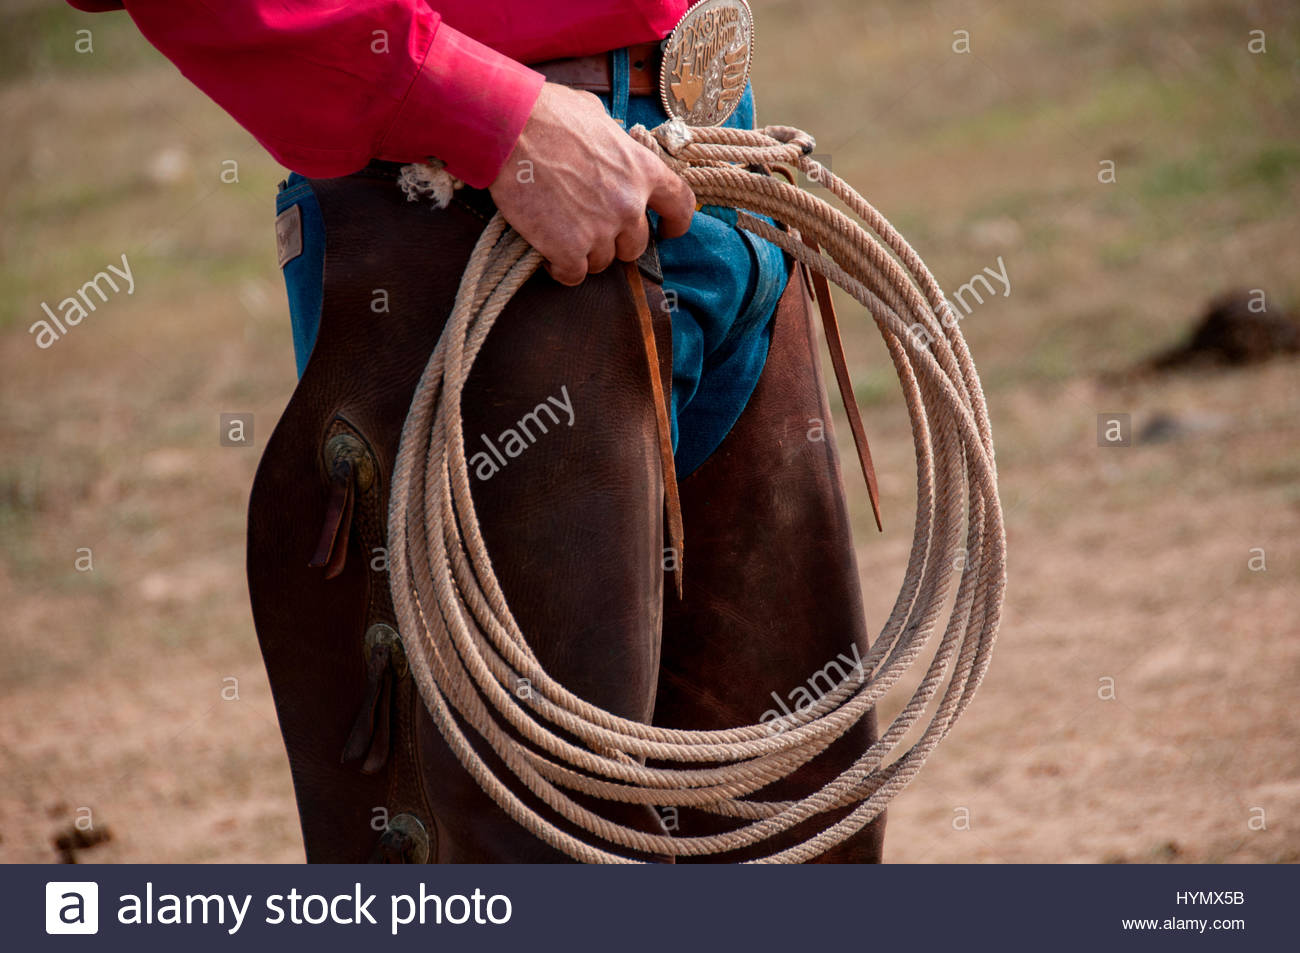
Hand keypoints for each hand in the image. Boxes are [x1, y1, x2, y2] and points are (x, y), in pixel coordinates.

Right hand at [488, 83, 696, 285]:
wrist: (510, 129)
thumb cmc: (548, 114)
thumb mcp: (596, 116)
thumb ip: (613, 141)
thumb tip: (612, 142)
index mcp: (642, 169)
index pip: (679, 205)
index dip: (676, 223)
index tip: (667, 232)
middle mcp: (629, 204)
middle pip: (636, 245)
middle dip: (616, 241)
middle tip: (590, 229)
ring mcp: (601, 230)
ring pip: (603, 262)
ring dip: (585, 253)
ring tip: (561, 235)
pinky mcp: (569, 249)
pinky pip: (574, 275)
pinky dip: (561, 269)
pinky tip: (548, 255)